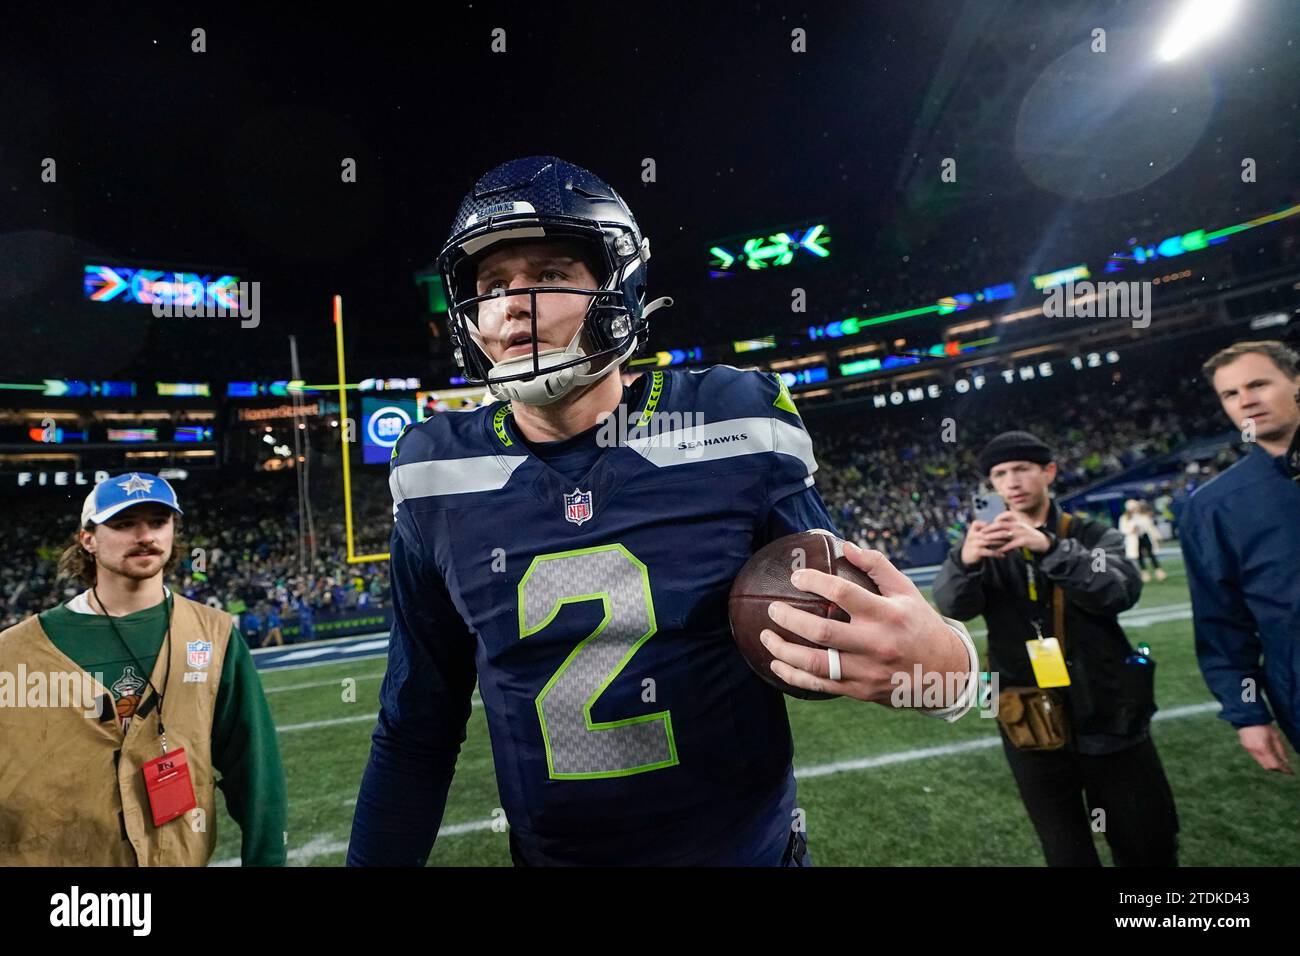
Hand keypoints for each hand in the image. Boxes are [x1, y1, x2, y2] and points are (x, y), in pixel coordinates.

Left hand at [760, 542, 970, 704]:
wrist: (944, 673)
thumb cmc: (920, 624)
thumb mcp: (906, 592)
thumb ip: (877, 566)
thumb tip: (845, 545)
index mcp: (886, 615)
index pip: (844, 595)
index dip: (816, 582)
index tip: (796, 576)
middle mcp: (875, 644)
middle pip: (823, 632)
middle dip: (791, 620)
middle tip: (773, 609)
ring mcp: (866, 671)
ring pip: (817, 665)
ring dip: (785, 652)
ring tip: (765, 636)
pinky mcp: (860, 691)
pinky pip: (820, 686)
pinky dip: (794, 678)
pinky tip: (776, 666)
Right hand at [960, 519, 1011, 565]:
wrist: (966, 555)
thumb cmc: (976, 542)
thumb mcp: (979, 534)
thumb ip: (988, 529)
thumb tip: (1004, 523)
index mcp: (973, 528)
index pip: (985, 524)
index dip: (995, 525)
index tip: (1006, 526)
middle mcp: (972, 535)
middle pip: (988, 532)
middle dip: (1000, 532)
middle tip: (1011, 533)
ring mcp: (973, 544)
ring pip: (988, 541)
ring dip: (999, 542)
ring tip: (1008, 542)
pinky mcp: (976, 552)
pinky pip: (988, 552)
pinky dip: (997, 553)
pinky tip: (1003, 555)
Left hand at [987, 510, 1051, 554]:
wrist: (1043, 542)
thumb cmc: (1028, 536)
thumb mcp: (1019, 529)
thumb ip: (1009, 528)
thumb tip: (997, 528)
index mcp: (1017, 521)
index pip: (1003, 518)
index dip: (993, 522)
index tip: (984, 526)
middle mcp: (1018, 525)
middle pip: (1001, 525)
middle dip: (990, 529)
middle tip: (981, 533)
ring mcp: (1021, 532)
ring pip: (1004, 534)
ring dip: (994, 537)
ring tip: (986, 541)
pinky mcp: (1024, 540)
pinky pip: (1012, 544)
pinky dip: (1004, 547)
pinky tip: (998, 551)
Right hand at [1237, 724, 1293, 773]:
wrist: (1247, 719)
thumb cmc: (1263, 726)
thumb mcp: (1275, 736)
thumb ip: (1281, 750)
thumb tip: (1286, 761)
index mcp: (1264, 748)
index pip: (1274, 764)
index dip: (1283, 769)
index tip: (1289, 771)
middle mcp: (1255, 752)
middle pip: (1267, 766)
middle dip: (1276, 768)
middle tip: (1284, 766)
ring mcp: (1249, 750)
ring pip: (1261, 763)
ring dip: (1269, 764)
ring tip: (1276, 761)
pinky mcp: (1246, 748)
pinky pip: (1256, 757)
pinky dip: (1263, 759)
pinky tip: (1267, 754)